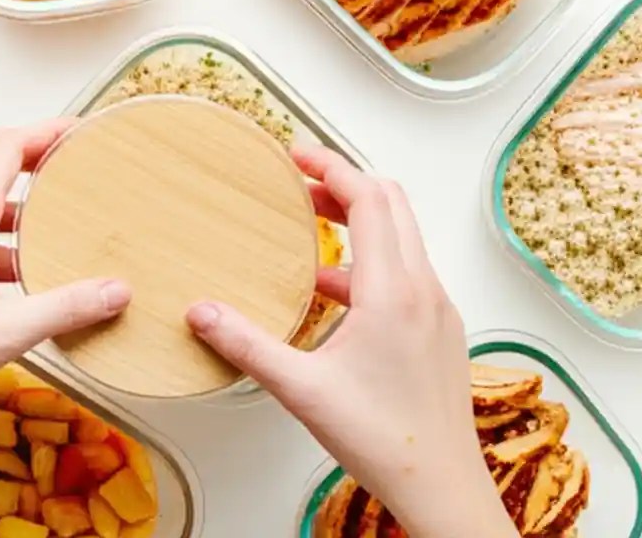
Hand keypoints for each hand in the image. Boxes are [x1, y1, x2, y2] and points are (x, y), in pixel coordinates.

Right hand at [186, 146, 512, 536]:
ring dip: (358, 221)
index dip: (331, 167)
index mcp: (394, 291)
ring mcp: (437, 309)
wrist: (441, 486)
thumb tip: (200, 312)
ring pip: (401, 237)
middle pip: (391, 205)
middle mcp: (424, 290)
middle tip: (299, 183)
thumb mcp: (300, 388)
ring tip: (308, 229)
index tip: (296, 154)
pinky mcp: (438, 330)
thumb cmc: (384, 440)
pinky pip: (404, 272)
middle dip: (344, 184)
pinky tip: (330, 291)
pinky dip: (368, 260)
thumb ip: (246, 344)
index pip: (369, 199)